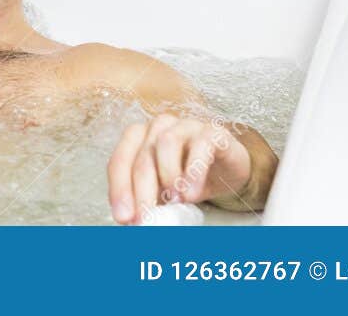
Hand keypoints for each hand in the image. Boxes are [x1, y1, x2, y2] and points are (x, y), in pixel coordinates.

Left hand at [106, 112, 253, 223]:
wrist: (228, 171)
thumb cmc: (188, 179)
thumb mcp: (163, 192)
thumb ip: (148, 200)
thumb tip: (134, 222)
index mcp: (138, 139)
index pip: (120, 161)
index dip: (119, 189)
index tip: (123, 217)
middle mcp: (158, 128)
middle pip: (143, 156)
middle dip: (142, 190)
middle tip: (146, 218)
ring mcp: (185, 126)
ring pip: (167, 142)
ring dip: (168, 174)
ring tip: (174, 201)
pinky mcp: (212, 133)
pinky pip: (202, 145)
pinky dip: (195, 171)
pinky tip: (192, 193)